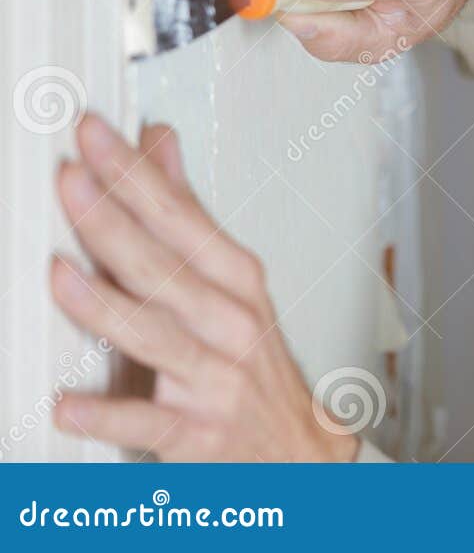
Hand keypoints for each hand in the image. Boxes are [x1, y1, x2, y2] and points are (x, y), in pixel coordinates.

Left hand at [50, 113, 357, 460]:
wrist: (299, 451)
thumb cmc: (254, 361)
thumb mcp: (229, 279)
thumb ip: (184, 209)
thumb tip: (157, 141)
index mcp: (236, 279)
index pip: (180, 215)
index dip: (136, 174)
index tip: (95, 137)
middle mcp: (230, 323)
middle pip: (165, 265)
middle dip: (114, 219)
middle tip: (71, 179)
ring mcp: (217, 378)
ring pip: (157, 335)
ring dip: (105, 304)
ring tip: (59, 275)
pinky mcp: (199, 434)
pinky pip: (150, 424)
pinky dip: (109, 415)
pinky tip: (70, 404)